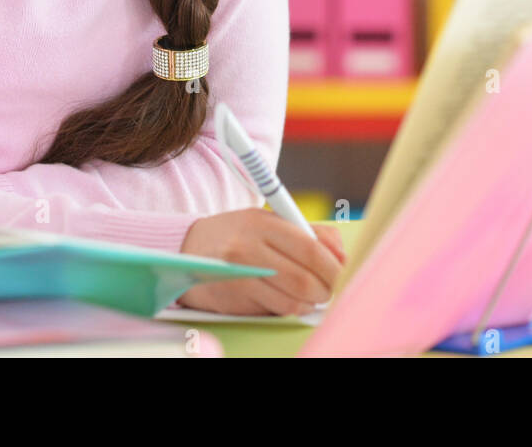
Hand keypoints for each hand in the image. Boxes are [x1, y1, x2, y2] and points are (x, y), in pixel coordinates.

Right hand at [176, 208, 346, 315]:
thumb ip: (311, 233)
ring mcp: (239, 276)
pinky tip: (292, 300)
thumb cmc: (240, 235)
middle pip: (304, 279)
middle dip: (327, 289)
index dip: (334, 267)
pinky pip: (276, 310)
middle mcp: (248, 248)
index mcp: (263, 223)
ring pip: (292, 299)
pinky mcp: (234, 298)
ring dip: (311, 302)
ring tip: (313, 296)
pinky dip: (292, 308)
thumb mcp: (271, 221)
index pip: (311, 249)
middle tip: (331, 290)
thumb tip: (343, 256)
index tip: (343, 273)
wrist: (188, 249)